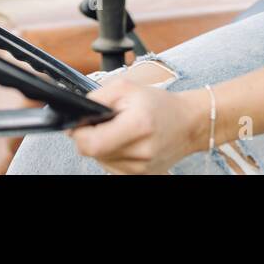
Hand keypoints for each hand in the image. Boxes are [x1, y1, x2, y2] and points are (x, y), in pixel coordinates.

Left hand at [67, 79, 206, 174]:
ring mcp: (142, 169)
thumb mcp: (125, 87)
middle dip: (91, 137)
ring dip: (103, 147)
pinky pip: (113, 168)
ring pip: (101, 162)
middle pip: (94, 154)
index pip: (90, 143)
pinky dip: (113, 155)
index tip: (80, 123)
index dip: (79, 133)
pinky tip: (125, 142)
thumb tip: (76, 115)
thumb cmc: (157, 103)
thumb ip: (96, 98)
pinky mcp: (142, 177)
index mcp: (138, 126)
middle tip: (105, 123)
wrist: (187, 123)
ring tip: (120, 131)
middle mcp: (141, 152)